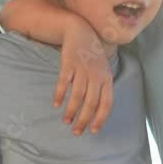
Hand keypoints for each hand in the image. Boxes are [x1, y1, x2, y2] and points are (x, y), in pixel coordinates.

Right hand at [56, 18, 113, 135]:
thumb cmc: (92, 55)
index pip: (106, 103)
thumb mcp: (102, 70)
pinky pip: (64, 83)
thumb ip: (101, 87)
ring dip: (71, 111)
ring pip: (77, 95)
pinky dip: (59, 95)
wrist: (81, 31)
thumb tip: (96, 110)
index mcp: (107, 78)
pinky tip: (56, 104)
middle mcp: (96, 75)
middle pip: (91, 103)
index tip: (92, 131)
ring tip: (65, 121)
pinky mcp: (69, 63)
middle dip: (83, 120)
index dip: (100, 118)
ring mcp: (83, 69)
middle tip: (76, 132)